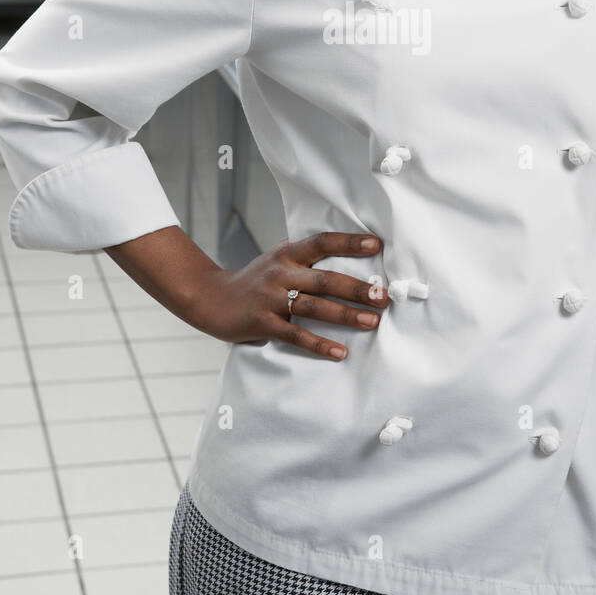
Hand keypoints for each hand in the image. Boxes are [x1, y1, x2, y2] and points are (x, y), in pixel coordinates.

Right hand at [186, 231, 388, 359]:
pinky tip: (339, 352)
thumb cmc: (255, 280)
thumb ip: (305, 258)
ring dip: (346, 315)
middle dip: (357, 288)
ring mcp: (271, 298)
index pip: (322, 242)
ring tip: (372, 322)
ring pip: (314, 307)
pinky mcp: (263, 323)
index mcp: (287, 254)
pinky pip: (296, 335)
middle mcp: (280, 272)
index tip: (377, 244)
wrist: (211, 298)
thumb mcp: (277, 260)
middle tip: (384, 297)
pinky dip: (319, 344)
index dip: (349, 242)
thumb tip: (349, 258)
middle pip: (325, 279)